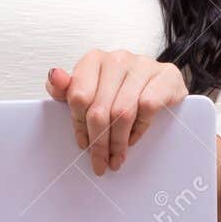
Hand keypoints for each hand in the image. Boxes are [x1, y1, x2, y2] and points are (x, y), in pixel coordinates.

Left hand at [46, 50, 187, 176]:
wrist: (162, 83)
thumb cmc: (121, 89)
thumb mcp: (91, 90)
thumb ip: (66, 88)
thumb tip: (54, 76)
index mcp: (94, 60)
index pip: (79, 96)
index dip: (80, 125)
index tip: (84, 145)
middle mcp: (117, 59)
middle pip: (100, 108)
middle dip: (99, 142)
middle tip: (100, 162)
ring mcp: (143, 65)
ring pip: (123, 111)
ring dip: (118, 142)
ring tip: (116, 158)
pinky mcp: (165, 76)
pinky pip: (147, 107)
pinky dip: (139, 129)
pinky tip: (133, 139)